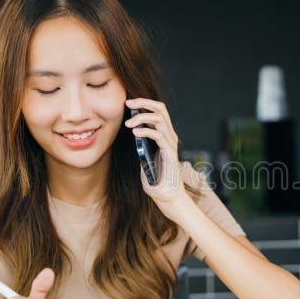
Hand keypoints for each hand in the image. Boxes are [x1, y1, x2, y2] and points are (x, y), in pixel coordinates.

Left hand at [124, 98, 193, 221]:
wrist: (167, 196)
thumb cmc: (156, 180)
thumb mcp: (144, 159)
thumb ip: (141, 147)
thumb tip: (132, 133)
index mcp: (165, 135)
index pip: (158, 111)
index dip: (144, 103)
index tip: (128, 103)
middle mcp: (170, 136)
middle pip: (161, 109)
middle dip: (143, 102)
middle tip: (128, 103)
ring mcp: (171, 143)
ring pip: (159, 119)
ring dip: (141, 117)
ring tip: (128, 124)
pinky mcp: (169, 153)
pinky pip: (158, 135)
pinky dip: (146, 131)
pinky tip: (135, 133)